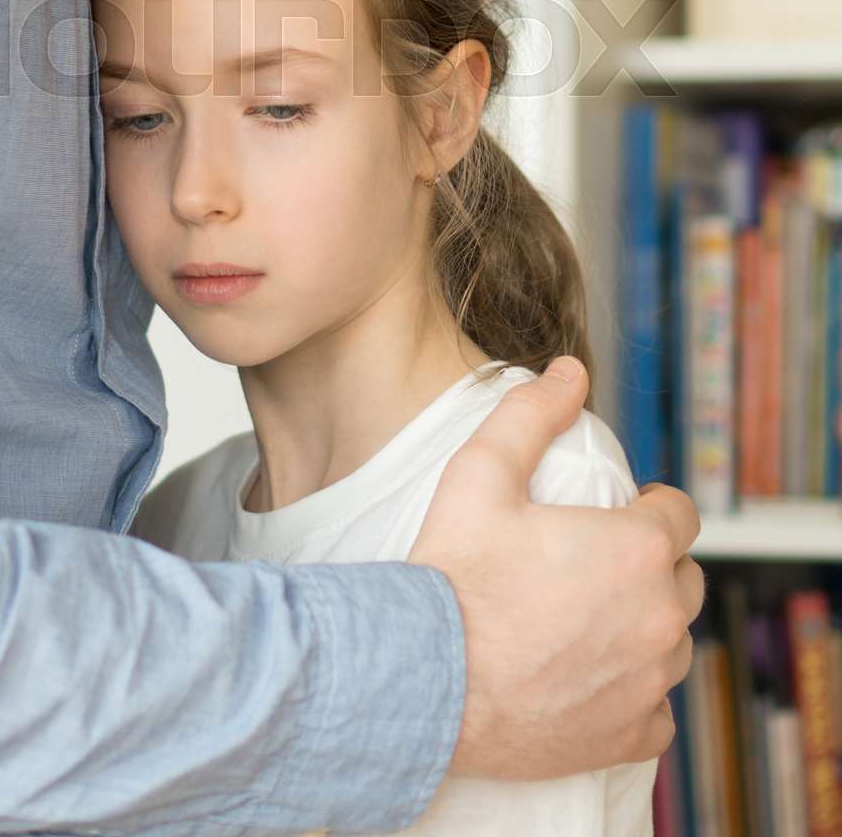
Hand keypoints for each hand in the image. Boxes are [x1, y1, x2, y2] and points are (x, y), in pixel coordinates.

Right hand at [407, 357, 701, 778]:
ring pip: (672, 642)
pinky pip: (657, 708)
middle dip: (648, 565)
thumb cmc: (453, 575)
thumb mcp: (480, 473)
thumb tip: (571, 370)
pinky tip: (586, 676)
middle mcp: (660, 618)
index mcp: (636, 550)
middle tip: (588, 565)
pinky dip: (632, 691)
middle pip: (682, 578)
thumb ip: (531, 413)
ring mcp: (650, 683)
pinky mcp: (631, 734)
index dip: (649, 508)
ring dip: (643, 626)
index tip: (616, 514)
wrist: (423, 682)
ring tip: (584, 619)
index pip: (680, 514)